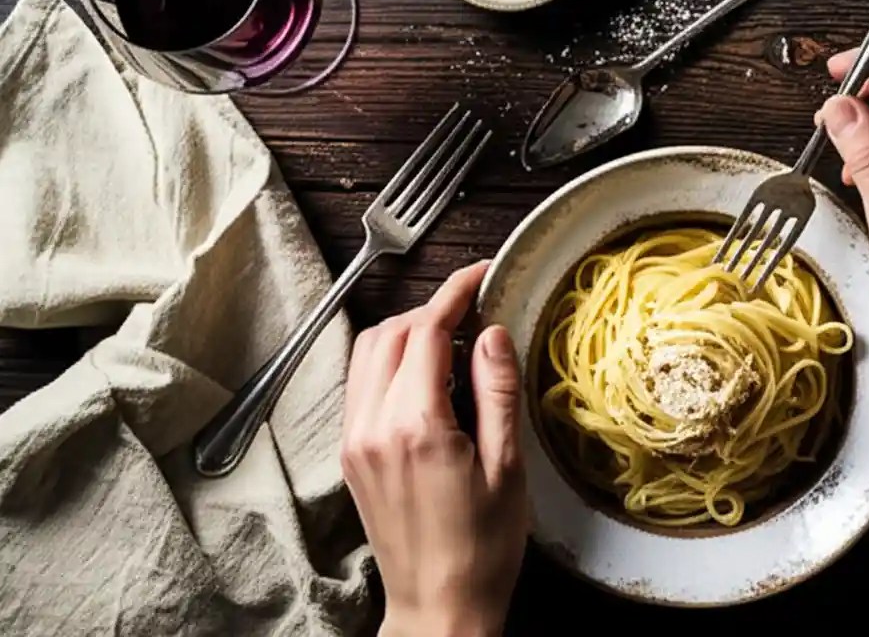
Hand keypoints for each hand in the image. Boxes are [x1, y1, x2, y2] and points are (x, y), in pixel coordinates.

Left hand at [341, 262, 525, 636]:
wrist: (439, 607)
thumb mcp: (507, 467)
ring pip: (367, 354)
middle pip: (389, 332)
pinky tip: (426, 378)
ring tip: (452, 341)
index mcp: (416, 426)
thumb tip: (492, 333)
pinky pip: (361, 386)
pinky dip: (389, 363)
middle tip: (473, 311)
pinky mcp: (351, 456)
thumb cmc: (482, 549)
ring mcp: (355, 441)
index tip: (480, 275)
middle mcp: (373, 427)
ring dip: (405, 333)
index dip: (455, 292)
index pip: (426, 330)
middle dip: (431, 309)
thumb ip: (497, 392)